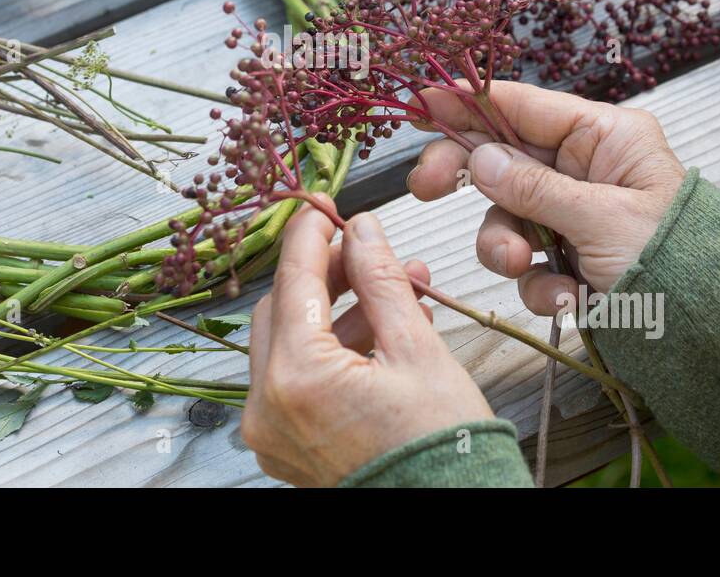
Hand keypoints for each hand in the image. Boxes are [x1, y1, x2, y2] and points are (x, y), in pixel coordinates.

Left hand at [240, 196, 494, 485]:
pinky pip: (296, 378)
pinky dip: (331, 349)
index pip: (293, 281)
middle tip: (364, 251)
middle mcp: (268, 408)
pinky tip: (380, 331)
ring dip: (337, 310)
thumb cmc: (441, 451)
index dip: (310, 236)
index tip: (323, 206)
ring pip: (289, 342)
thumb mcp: (417, 349)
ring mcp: (272, 431)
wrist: (450, 513)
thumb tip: (362, 230)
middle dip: (326, 273)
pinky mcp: (286, 445)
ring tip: (397, 292)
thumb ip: (382, 281)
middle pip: (282, 309)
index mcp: (296, 379)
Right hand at [407, 81, 685, 314]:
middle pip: (505, 159)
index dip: (470, 103)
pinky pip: (529, 262)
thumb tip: (479, 160)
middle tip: (424, 187)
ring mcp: (577, 215)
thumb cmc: (676, 262)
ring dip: (503, 245)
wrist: (712, 336)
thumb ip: (533, 188)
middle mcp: (588, 169)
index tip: (423, 100)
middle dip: (470, 179)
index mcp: (606, 138)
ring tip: (517, 267)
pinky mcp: (572, 258)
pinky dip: (537, 283)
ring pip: (508, 217)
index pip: (526, 107)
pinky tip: (565, 297)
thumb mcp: (601, 218)